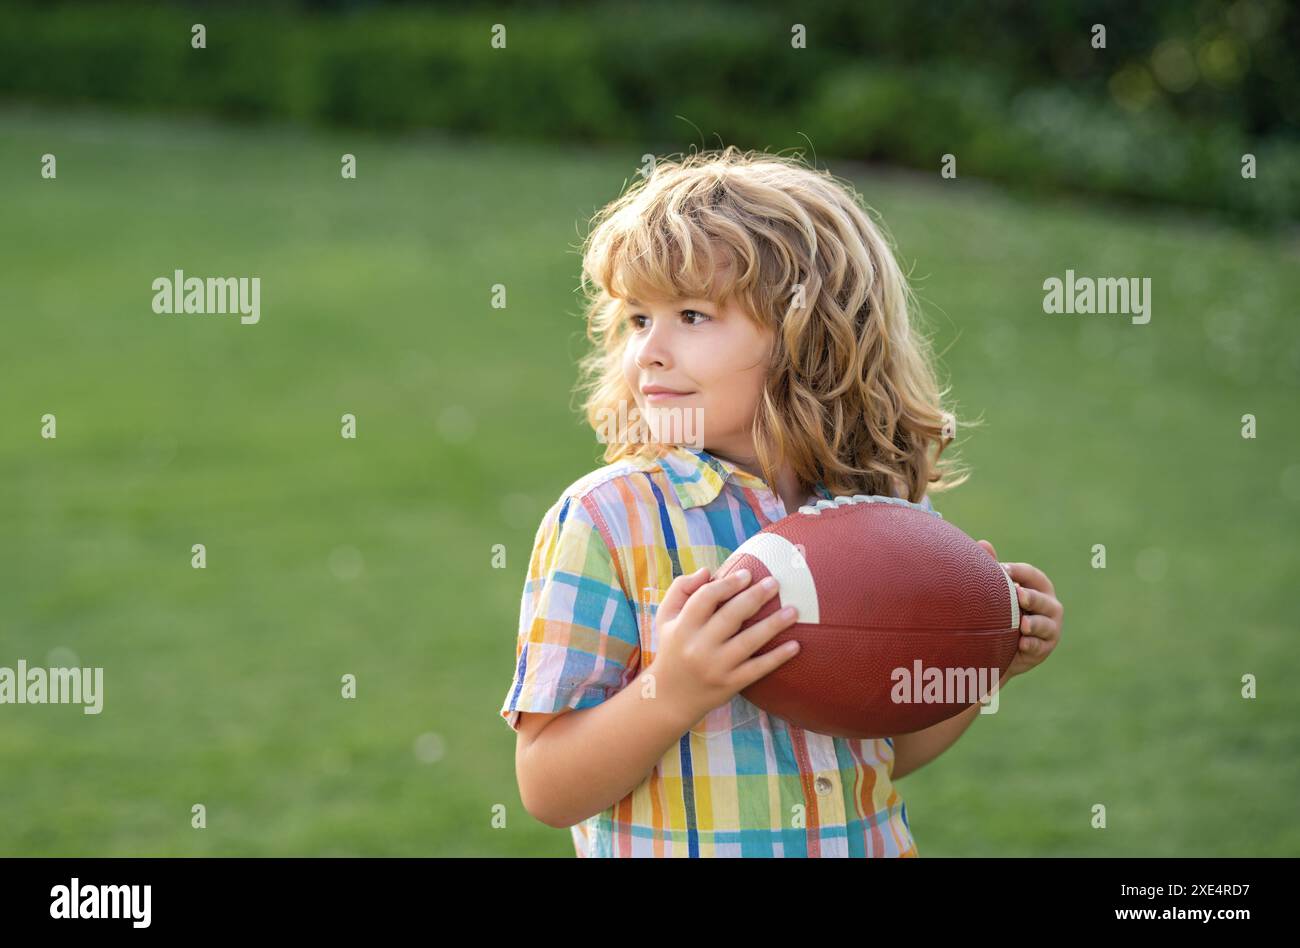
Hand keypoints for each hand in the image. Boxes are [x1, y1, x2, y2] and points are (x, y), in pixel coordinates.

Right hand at [645, 566, 801, 725]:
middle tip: (775, 583)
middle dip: (755, 597)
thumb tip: (707, 571)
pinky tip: (795, 645)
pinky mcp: (730, 684)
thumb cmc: (672, 648)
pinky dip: (777, 658)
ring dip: (773, 625)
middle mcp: (698, 647)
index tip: (747, 574)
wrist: (670, 697)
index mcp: (682, 627)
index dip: (728, 584)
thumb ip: (681, 589)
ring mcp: (716, 667)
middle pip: (730, 616)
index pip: (706, 598)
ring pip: (748, 642)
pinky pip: (757, 669)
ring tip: (793, 610)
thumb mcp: (665, 617)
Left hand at [976, 540, 1062, 680]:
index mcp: (1037, 587)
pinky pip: (1040, 646)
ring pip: (1045, 624)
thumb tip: (982, 543)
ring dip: (1034, 623)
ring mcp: (1050, 627)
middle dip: (1031, 597)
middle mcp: (1049, 606)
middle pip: (1042, 599)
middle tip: (1019, 595)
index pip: (1032, 575)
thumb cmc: (1002, 611)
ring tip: (1023, 624)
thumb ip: (993, 570)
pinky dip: (1032, 645)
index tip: (1002, 570)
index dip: (1019, 572)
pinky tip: (1022, 644)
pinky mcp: (1045, 647)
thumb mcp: (999, 592)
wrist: (1001, 647)